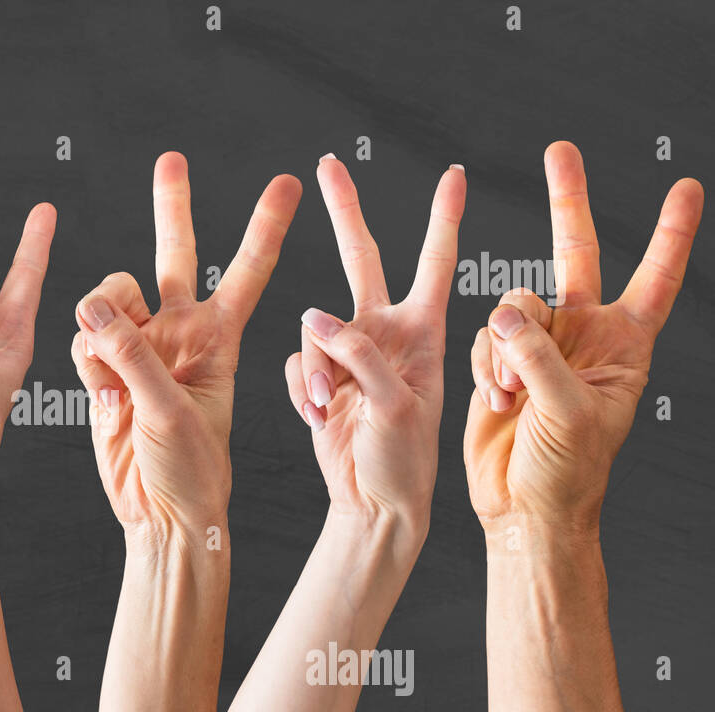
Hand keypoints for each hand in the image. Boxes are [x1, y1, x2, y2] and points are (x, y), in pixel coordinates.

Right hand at [69, 151, 300, 538]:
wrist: (162, 514)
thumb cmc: (191, 469)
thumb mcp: (172, 409)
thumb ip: (131, 354)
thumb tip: (89, 306)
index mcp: (219, 340)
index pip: (246, 272)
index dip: (263, 228)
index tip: (285, 185)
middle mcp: (180, 334)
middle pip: (175, 255)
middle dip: (172, 207)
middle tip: (172, 158)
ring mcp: (140, 350)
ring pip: (109, 299)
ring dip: (102, 320)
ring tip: (111, 373)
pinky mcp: (104, 370)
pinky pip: (82, 340)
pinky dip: (84, 360)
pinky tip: (102, 396)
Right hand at [285, 156, 465, 530]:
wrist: (376, 505)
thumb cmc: (405, 461)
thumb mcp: (396, 405)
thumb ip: (357, 354)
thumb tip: (312, 315)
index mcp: (423, 334)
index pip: (436, 263)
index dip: (443, 218)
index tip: (453, 175)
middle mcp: (386, 334)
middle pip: (362, 258)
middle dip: (344, 212)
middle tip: (327, 165)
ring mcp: (351, 356)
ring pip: (314, 329)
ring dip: (318, 369)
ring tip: (334, 408)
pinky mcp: (322, 379)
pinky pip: (298, 363)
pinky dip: (304, 389)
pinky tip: (319, 417)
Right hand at [464, 141, 702, 528]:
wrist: (522, 510)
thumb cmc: (568, 472)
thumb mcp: (569, 411)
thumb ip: (538, 354)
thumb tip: (505, 311)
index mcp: (624, 347)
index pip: (656, 278)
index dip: (670, 233)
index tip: (685, 188)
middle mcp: (583, 338)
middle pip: (575, 256)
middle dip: (568, 202)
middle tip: (560, 152)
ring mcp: (538, 349)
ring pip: (512, 305)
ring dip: (505, 346)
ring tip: (510, 393)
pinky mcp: (497, 364)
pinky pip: (483, 336)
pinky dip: (484, 363)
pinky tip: (495, 398)